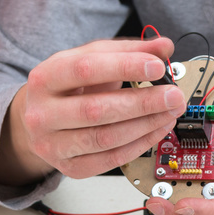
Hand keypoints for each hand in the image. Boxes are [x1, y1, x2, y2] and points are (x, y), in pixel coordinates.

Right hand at [0, 38, 187, 184]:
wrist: (40, 120)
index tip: (156, 66)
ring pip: (105, 138)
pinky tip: (157, 130)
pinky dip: (140, 144)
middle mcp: (42, 114)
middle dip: (142, 102)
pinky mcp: (69, 167)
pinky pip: (111, 160)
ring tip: (170, 112)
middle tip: (173, 95)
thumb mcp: (90, 60)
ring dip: (145, 125)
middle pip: (96, 109)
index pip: (85, 69)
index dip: (124, 67)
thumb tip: (164, 47)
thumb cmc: (68, 87)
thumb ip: (126, 51)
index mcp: (45, 78)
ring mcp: (52, 145)